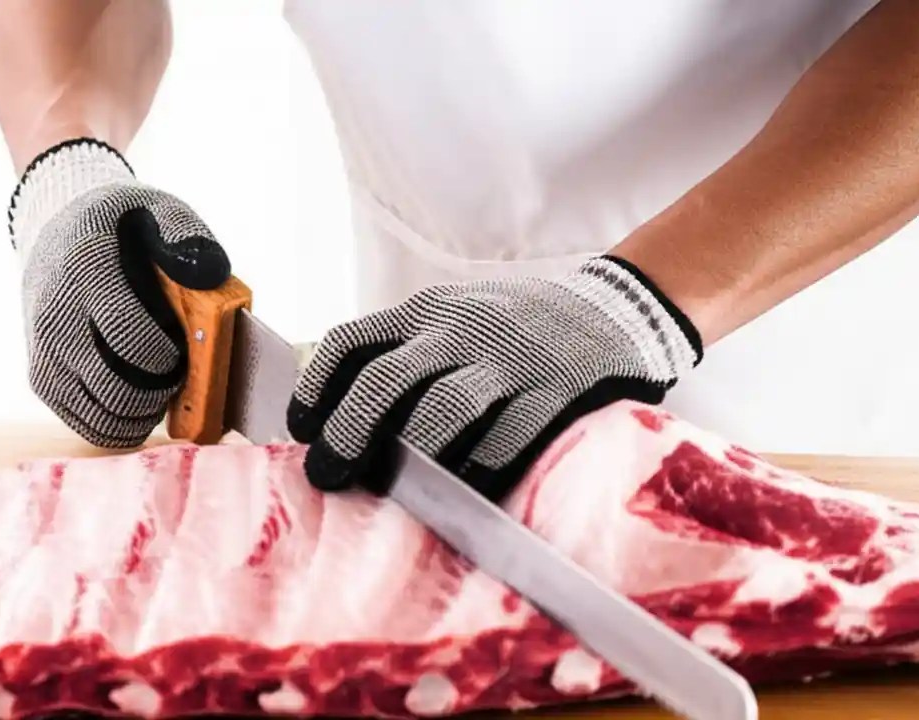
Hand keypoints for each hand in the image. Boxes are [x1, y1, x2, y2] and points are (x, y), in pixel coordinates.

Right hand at [9, 138, 229, 446]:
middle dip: (162, 390)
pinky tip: (140, 402)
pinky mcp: (42, 379)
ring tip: (162, 388)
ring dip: (145, 414)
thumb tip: (211, 275)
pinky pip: (87, 424)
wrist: (55, 226)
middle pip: (117, 387)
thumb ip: (188, 236)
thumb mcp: (158, 207)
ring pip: (103, 416)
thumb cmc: (121, 224)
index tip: (187, 348)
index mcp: (87, 269)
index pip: (130, 336)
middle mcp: (57, 316)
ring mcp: (46, 353)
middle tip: (182, 374)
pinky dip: (121, 424)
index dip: (169, 356)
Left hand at [286, 256, 702, 499]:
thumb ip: (409, 354)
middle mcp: (460, 329)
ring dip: (408, 457)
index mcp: (427, 312)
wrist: (619, 303)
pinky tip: (462, 496)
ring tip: (389, 492)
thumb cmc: (521, 328)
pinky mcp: (557, 387)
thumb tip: (342, 421)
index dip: (315, 386)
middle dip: (347, 432)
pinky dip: (481, 469)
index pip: (350, 340)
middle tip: (328, 475)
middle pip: (385, 379)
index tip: (300, 426)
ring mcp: (510, 358)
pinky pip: (511, 434)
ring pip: (443, 407)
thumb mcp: (456, 320)